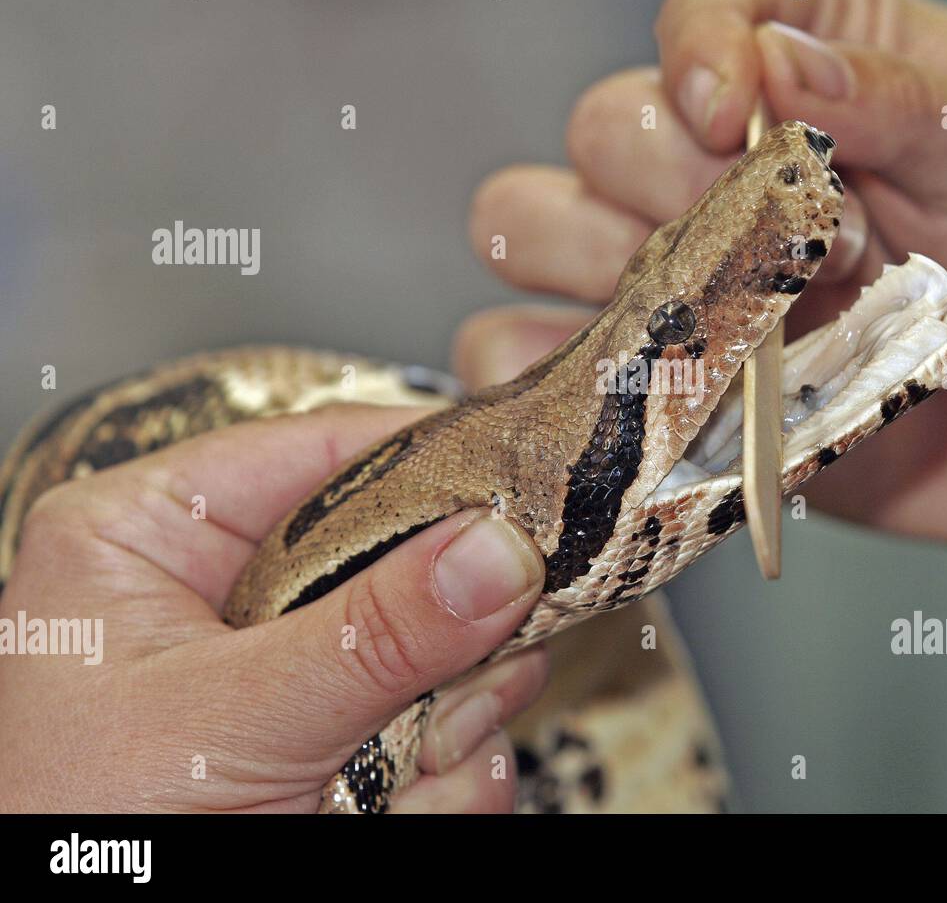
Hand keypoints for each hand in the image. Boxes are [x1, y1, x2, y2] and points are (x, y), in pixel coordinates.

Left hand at [0, 404, 547, 811]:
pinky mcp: (338, 741)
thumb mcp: (228, 719)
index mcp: (156, 534)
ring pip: (446, 653)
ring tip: (392, 779)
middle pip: (406, 556)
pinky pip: (446, 730)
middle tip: (453, 684)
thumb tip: (498, 549)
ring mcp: (295, 672)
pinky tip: (392, 807)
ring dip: (448, 727)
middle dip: (445, 637)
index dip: (431, 459)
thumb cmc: (90, 831)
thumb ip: (372, 632)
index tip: (526, 486)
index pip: (322, 445)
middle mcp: (232, 592)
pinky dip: (443, 781)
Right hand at [462, 0, 946, 789]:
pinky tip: (616, 388)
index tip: (732, 117)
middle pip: (605, 131)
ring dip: (594, 266)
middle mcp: (742, 165)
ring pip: (541, 230)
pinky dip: (547, 373)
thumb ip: (891, 101)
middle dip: (669, 186)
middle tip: (797, 252)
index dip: (698, 55)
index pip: (706, 17)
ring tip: (722, 321)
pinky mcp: (689, 386)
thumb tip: (770, 60)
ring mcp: (706, 279)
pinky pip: (547, 364)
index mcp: (829, 64)